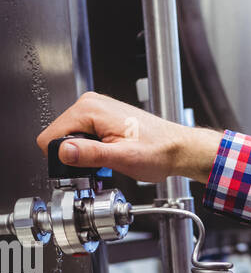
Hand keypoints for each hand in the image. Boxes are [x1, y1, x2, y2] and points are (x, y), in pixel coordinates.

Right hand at [36, 90, 223, 183]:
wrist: (177, 148)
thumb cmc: (158, 151)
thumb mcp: (122, 158)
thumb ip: (90, 154)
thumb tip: (64, 151)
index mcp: (90, 109)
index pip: (50, 137)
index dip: (63, 159)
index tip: (83, 169)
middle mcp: (89, 104)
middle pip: (59, 137)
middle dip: (73, 157)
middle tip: (98, 167)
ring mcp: (95, 109)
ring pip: (69, 138)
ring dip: (83, 154)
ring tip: (106, 160)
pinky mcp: (100, 117)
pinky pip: (82, 135)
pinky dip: (90, 149)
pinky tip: (107, 154)